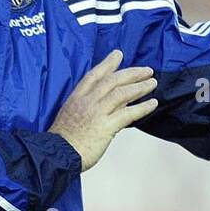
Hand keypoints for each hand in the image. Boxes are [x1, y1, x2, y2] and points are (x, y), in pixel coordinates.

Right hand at [50, 50, 157, 170]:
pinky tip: (152, 104)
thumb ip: (88, 108)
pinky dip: (142, 107)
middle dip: (131, 73)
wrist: (57, 155)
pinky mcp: (105, 127)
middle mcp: (87, 102)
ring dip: (140, 86)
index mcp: (76, 98)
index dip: (107, 63)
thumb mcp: (71, 117)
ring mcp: (96, 113)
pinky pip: (128, 113)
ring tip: (152, 83)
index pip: (94, 75)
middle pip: (112, 81)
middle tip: (146, 70)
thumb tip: (110, 102)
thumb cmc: (63, 141)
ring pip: (122, 93)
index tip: (118, 54)